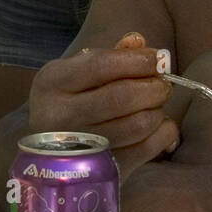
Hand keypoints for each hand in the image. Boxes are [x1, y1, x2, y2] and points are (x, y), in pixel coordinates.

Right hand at [28, 32, 177, 181]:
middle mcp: (60, 116)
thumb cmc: (69, 102)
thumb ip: (109, 55)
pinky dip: (164, 133)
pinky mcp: (102, 171)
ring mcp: (79, 148)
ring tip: (154, 105)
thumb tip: (139, 41)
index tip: (159, 58)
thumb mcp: (77, 73)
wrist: (47, 154)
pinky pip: (147, 149)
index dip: (138, 60)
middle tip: (162, 84)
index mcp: (53, 83)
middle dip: (154, 87)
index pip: (102, 65)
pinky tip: (159, 125)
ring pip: (138, 125)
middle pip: (123, 97)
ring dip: (157, 111)